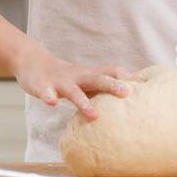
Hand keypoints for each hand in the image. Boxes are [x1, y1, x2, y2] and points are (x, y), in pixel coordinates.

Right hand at [14, 54, 129, 118]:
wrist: (33, 63)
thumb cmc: (66, 76)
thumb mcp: (86, 78)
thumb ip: (103, 85)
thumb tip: (127, 95)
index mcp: (89, 75)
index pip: (111, 72)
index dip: (126, 78)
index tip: (144, 86)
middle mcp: (78, 77)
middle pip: (98, 79)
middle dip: (112, 86)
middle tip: (127, 93)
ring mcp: (60, 82)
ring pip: (74, 91)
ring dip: (83, 102)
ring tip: (93, 114)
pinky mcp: (43, 86)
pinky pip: (46, 92)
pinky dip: (49, 96)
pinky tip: (52, 102)